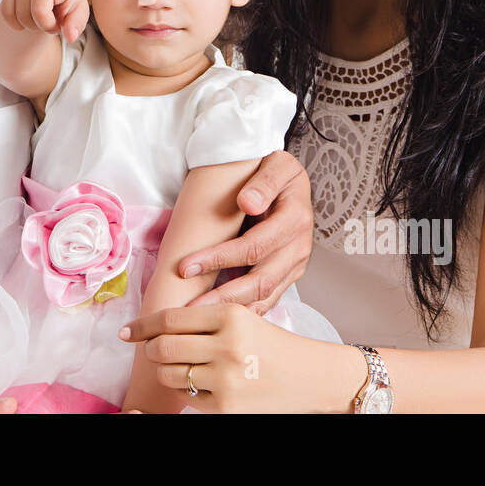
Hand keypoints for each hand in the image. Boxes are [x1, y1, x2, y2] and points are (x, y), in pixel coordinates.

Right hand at [0, 0, 89, 42]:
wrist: (52, 0)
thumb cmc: (66, 4)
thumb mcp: (78, 14)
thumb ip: (76, 24)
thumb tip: (70, 36)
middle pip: (36, 12)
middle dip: (45, 26)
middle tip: (53, 23)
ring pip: (21, 17)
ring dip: (32, 26)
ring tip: (41, 19)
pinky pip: (7, 15)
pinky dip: (17, 24)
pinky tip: (28, 19)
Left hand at [117, 303, 324, 412]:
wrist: (312, 377)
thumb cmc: (273, 344)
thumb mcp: (243, 318)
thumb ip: (202, 318)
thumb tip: (152, 329)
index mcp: (230, 315)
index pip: (170, 319)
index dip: (142, 326)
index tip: (126, 333)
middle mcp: (226, 345)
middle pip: (163, 348)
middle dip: (152, 350)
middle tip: (156, 351)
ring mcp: (226, 378)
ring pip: (171, 374)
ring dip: (169, 372)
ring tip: (185, 367)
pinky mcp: (227, 406)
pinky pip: (189, 398)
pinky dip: (190, 391)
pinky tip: (206, 384)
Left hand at [178, 150, 313, 312]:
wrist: (293, 183)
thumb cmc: (278, 172)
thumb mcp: (277, 164)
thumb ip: (264, 182)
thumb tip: (247, 202)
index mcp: (295, 219)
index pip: (253, 246)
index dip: (219, 259)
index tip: (185, 266)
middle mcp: (299, 247)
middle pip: (260, 280)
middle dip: (222, 296)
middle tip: (188, 310)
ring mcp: (295, 265)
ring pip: (265, 296)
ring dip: (232, 311)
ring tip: (198, 321)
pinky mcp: (288, 276)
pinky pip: (268, 300)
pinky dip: (246, 313)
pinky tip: (221, 321)